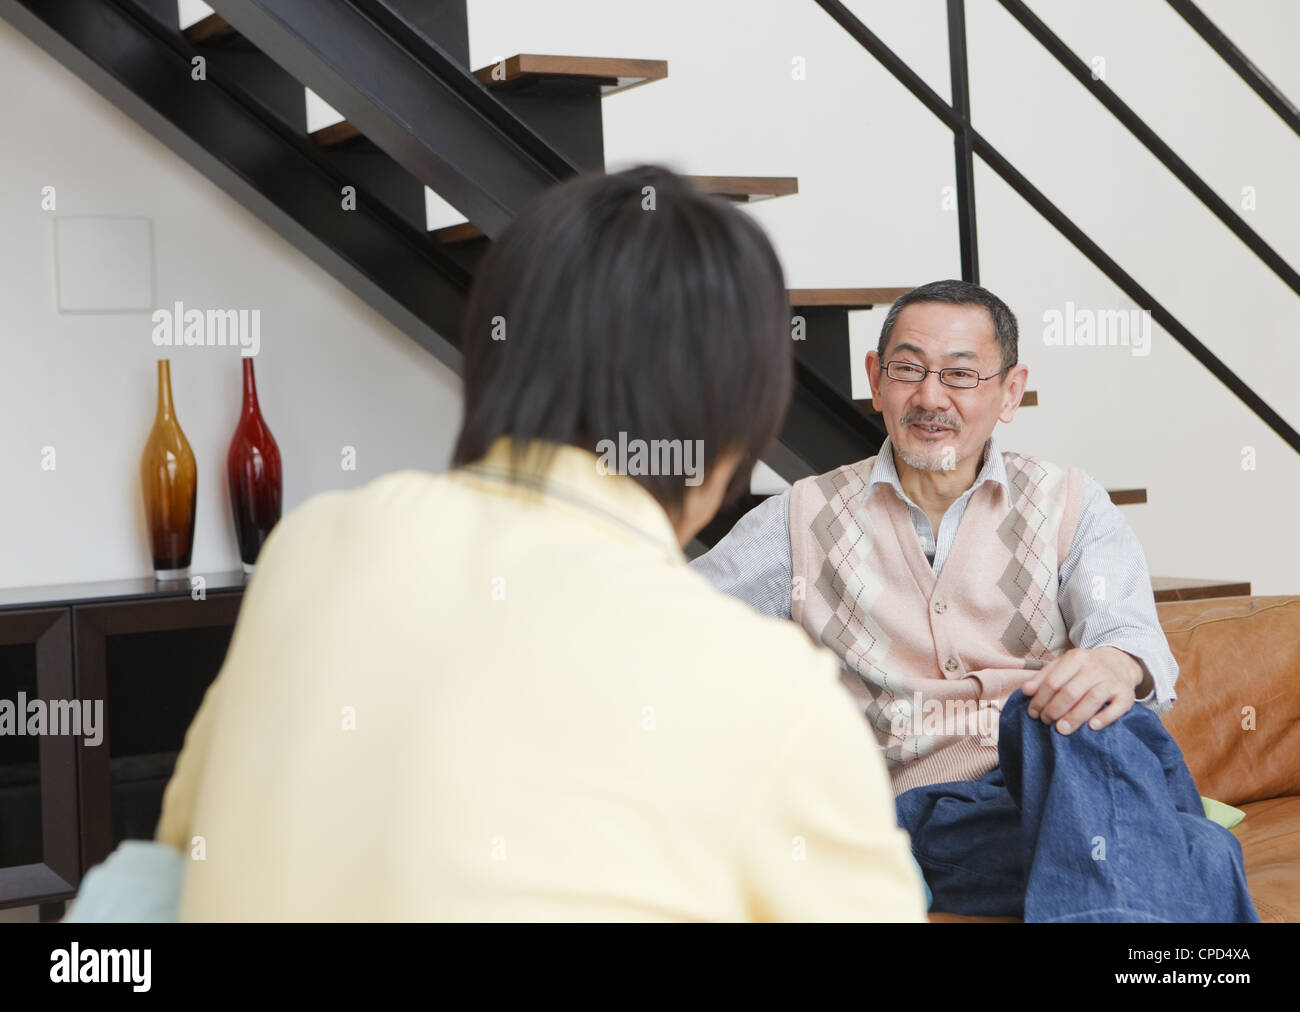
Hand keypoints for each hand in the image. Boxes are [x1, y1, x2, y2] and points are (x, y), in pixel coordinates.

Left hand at [1022, 646, 1145, 733]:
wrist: (1119, 662)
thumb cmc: (1084, 668)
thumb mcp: (1063, 665)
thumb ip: (1043, 677)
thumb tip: (1025, 691)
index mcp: (1076, 658)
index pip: (1053, 681)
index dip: (1040, 699)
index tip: (1033, 713)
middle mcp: (1095, 668)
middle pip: (1071, 692)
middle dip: (1054, 710)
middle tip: (1046, 722)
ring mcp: (1112, 681)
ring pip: (1092, 700)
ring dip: (1074, 717)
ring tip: (1061, 729)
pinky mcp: (1127, 694)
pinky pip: (1117, 708)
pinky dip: (1105, 718)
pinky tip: (1092, 727)